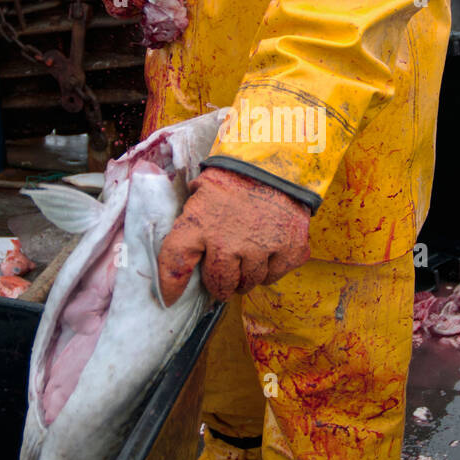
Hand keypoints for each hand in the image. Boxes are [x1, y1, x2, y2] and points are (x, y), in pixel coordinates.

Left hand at [156, 168, 310, 306]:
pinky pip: (274, 276)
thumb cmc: (235, 176)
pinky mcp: (289, 251)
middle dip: (220, 282)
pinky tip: (269, 247)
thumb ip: (191, 219)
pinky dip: (271, 268)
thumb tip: (182, 246)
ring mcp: (260, 249)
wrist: (278, 161)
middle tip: (226, 269)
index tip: (170, 298)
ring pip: (248, 283)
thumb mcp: (202, 191)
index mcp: (199, 224)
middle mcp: (227, 243)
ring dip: (246, 274)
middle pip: (219, 284)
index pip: (175, 263)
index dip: (171, 285)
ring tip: (249, 252)